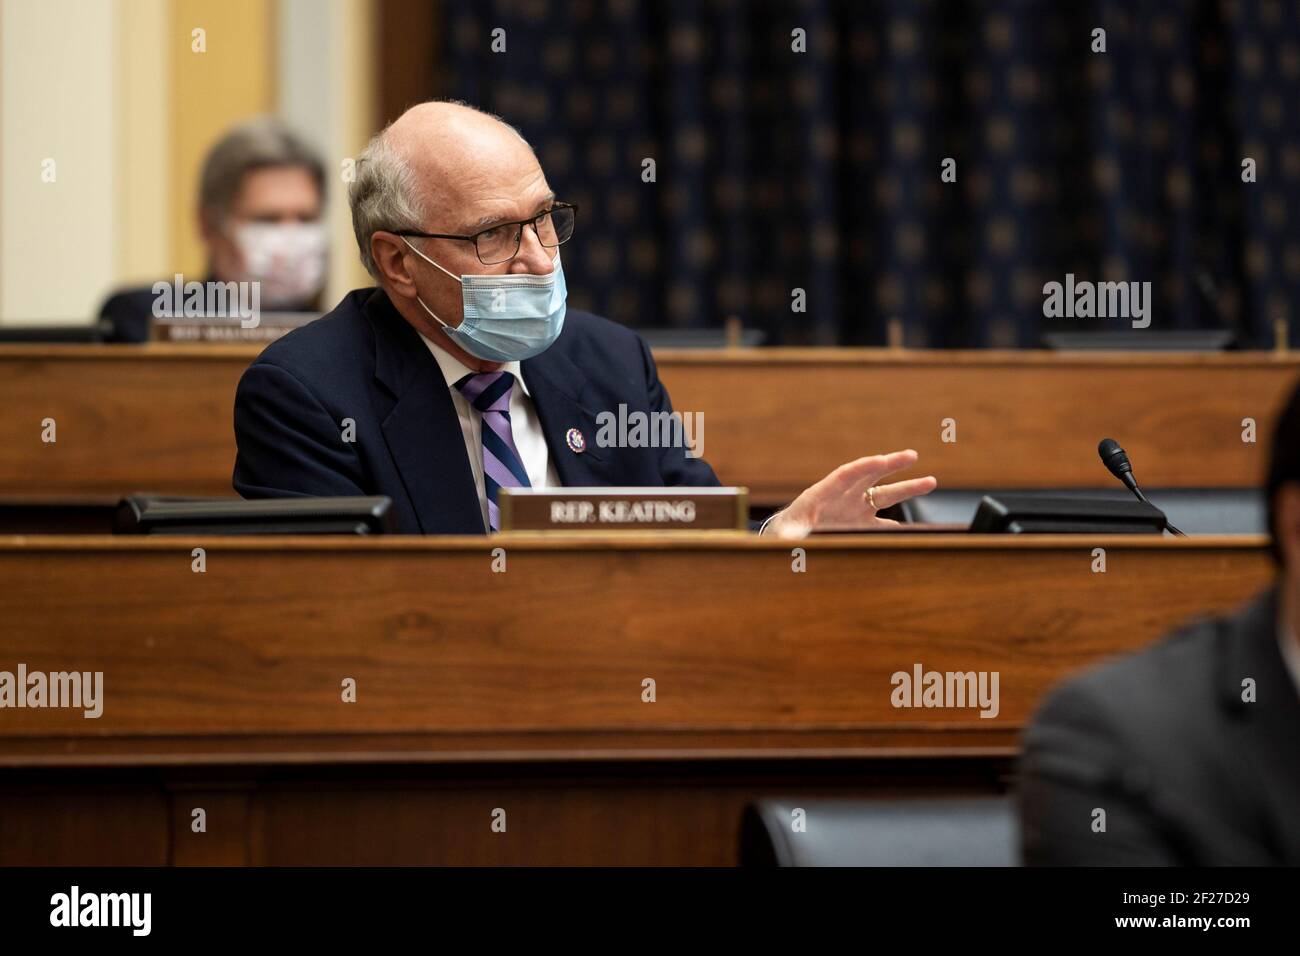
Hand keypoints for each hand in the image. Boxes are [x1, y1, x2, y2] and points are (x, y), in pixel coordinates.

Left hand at [762, 449, 937, 537]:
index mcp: (823, 493)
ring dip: (906, 488)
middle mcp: (843, 497)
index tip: (880, 460)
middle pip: (870, 476)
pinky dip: (898, 526)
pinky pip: (883, 523)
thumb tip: (791, 541)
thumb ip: (791, 535)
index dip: (863, 466)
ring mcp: (854, 509)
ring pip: (883, 495)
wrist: (790, 533)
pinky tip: (915, 529)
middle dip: (890, 464)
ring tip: (930, 481)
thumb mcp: (786, 532)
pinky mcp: (860, 524)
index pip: (845, 474)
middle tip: (912, 455)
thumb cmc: (786, 530)